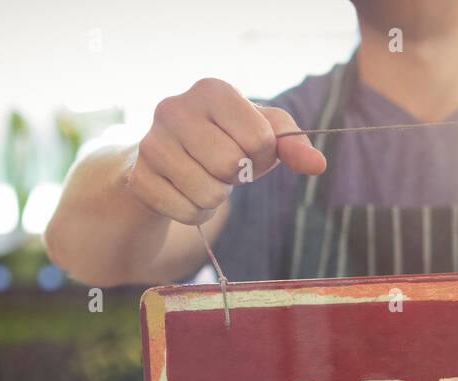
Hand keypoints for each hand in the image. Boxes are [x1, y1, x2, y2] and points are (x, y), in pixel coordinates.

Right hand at [125, 78, 325, 224]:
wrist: (167, 159)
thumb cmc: (223, 139)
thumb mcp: (260, 132)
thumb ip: (292, 144)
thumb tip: (318, 164)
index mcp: (210, 89)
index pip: (259, 138)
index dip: (263, 156)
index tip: (250, 151)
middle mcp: (174, 109)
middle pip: (232, 166)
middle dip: (238, 177)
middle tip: (226, 168)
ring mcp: (150, 144)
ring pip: (208, 194)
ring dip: (217, 198)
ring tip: (206, 180)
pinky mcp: (139, 178)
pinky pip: (187, 213)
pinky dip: (197, 214)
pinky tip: (187, 194)